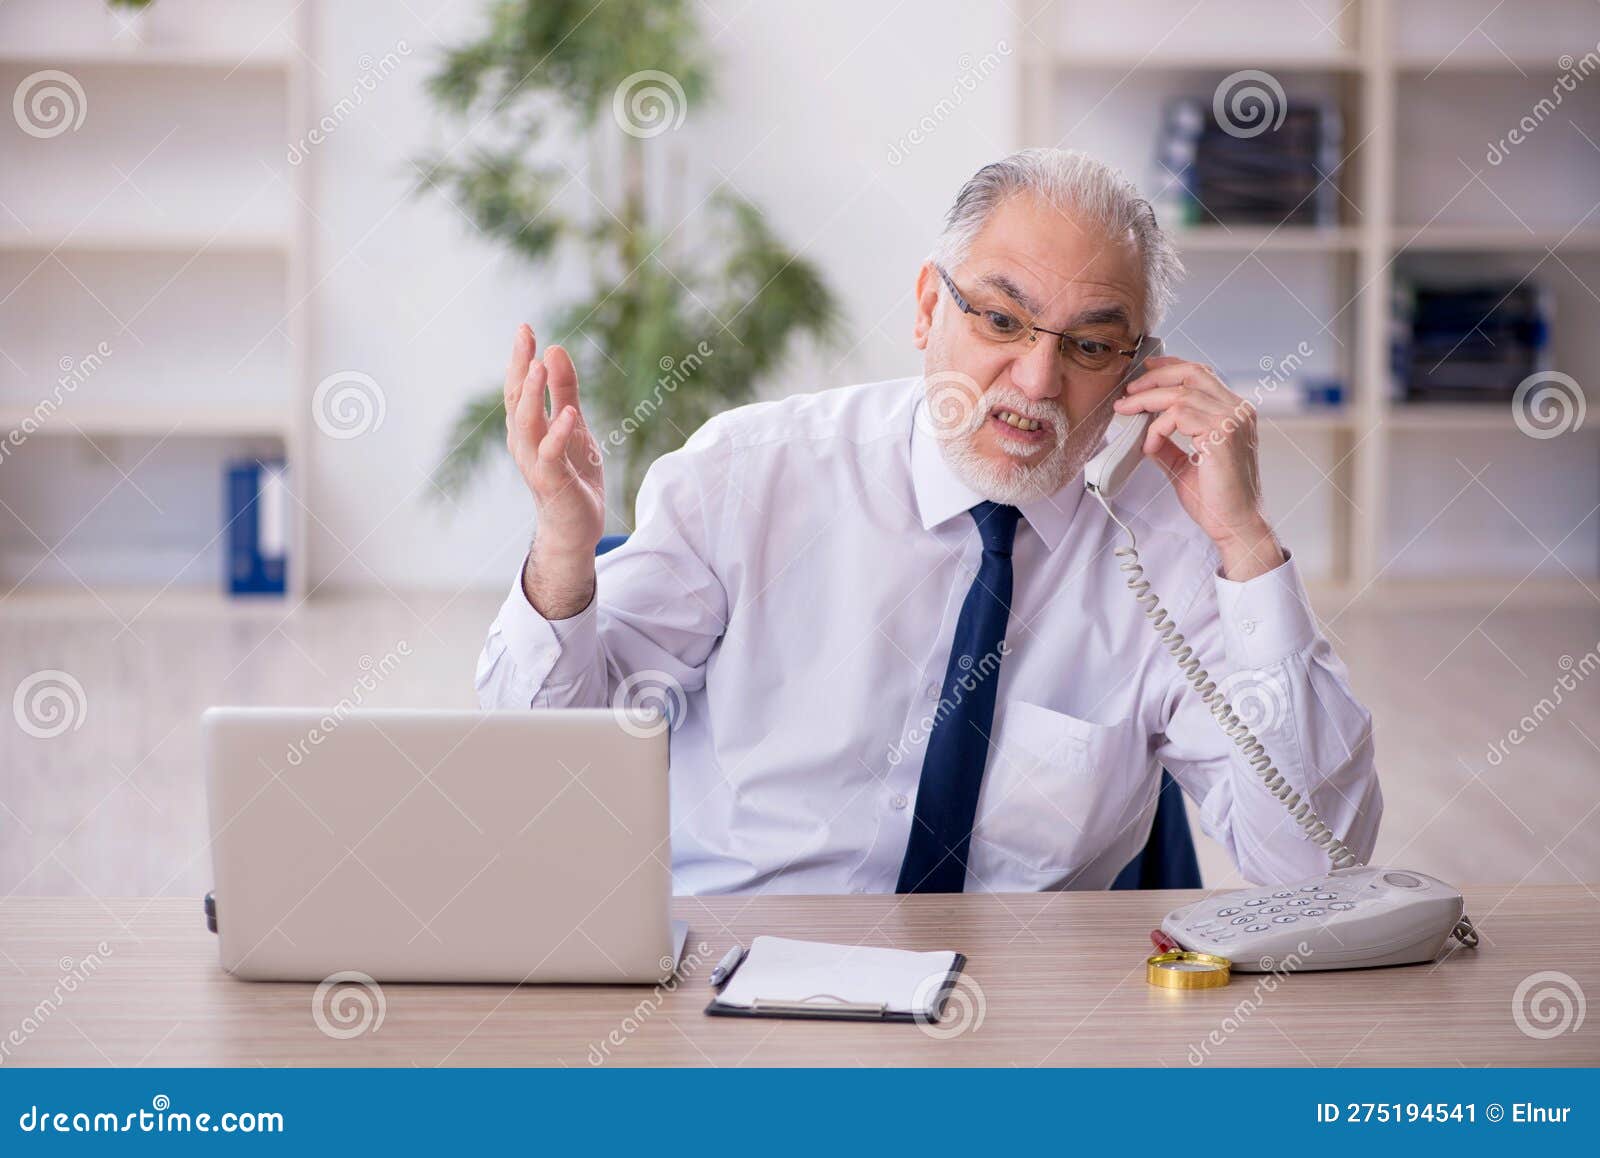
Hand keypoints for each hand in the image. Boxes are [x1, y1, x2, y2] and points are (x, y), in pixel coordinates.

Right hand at [504, 324, 604, 614]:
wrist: (575, 528)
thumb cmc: (571, 475)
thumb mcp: (574, 426)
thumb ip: (565, 391)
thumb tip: (554, 349)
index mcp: (526, 427)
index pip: (519, 387)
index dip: (520, 358)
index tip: (525, 327)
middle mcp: (523, 443)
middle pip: (516, 399)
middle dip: (519, 367)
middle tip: (525, 335)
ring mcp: (535, 463)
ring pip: (527, 425)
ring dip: (532, 396)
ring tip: (539, 366)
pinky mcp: (553, 483)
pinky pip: (551, 455)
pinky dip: (558, 434)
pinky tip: (570, 413)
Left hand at [1112, 355, 1285, 579]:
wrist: (1236, 525)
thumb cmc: (1217, 500)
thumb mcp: (1184, 465)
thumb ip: (1168, 445)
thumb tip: (1143, 431)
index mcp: (1233, 413)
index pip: (1202, 374)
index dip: (1171, 366)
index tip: (1145, 369)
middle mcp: (1237, 410)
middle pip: (1192, 372)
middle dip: (1154, 377)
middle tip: (1128, 391)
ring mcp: (1232, 420)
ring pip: (1181, 393)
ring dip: (1147, 400)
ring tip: (1127, 412)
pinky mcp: (1222, 434)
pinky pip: (1179, 415)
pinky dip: (1157, 427)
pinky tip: (1150, 445)